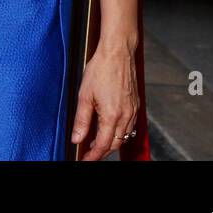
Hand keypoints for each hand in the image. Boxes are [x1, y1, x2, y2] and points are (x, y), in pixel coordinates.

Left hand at [71, 40, 138, 160]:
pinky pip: (129, 126)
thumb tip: (77, 138)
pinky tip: (109, 128)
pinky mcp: (136, 105)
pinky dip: (119, 132)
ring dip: (111, 142)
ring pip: (123, 136)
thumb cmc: (102, 68)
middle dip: (102, 152)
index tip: (84, 159)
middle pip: (115, 143)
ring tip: (96, 142)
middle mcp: (125, 116)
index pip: (102, 145)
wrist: (118, 52)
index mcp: (112, 115)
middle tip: (88, 153)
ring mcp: (133, 111)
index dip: (92, 155)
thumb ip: (81, 119)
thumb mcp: (85, 95)